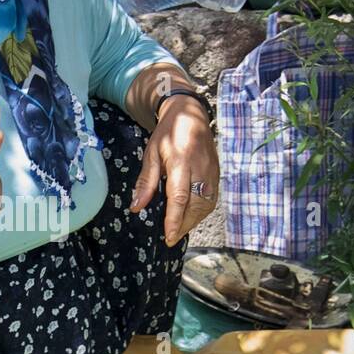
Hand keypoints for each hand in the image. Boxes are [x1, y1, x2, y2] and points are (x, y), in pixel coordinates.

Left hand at [129, 96, 218, 245]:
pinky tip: (190, 217)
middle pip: (195, 205)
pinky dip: (201, 212)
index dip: (174, 219)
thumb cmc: (167, 134)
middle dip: (183, 225)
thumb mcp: (151, 154)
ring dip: (193, 221)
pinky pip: (211, 199)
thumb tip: (136, 207)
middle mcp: (200, 169)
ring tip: (179, 230)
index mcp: (181, 162)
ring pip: (206, 205)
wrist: (190, 114)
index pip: (179, 196)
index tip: (169, 236)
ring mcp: (212, 172)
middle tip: (170, 238)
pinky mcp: (217, 174)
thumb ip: (145, 182)